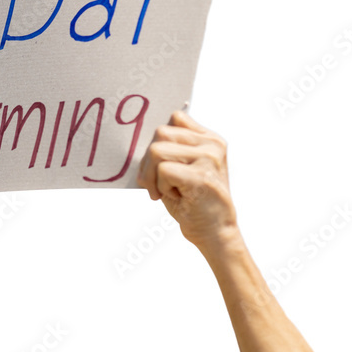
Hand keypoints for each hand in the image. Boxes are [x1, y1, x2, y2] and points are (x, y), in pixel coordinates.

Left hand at [137, 110, 238, 253]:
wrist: (214, 233)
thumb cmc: (192, 201)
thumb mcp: (182, 168)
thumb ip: (169, 148)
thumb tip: (136, 137)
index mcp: (210, 139)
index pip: (175, 118)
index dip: (159, 141)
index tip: (161, 165)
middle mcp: (212, 144)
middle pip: (161, 133)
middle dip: (148, 161)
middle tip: (156, 184)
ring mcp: (209, 158)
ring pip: (157, 150)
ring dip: (153, 176)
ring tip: (168, 191)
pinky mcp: (202, 175)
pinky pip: (163, 170)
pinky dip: (160, 186)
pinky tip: (176, 197)